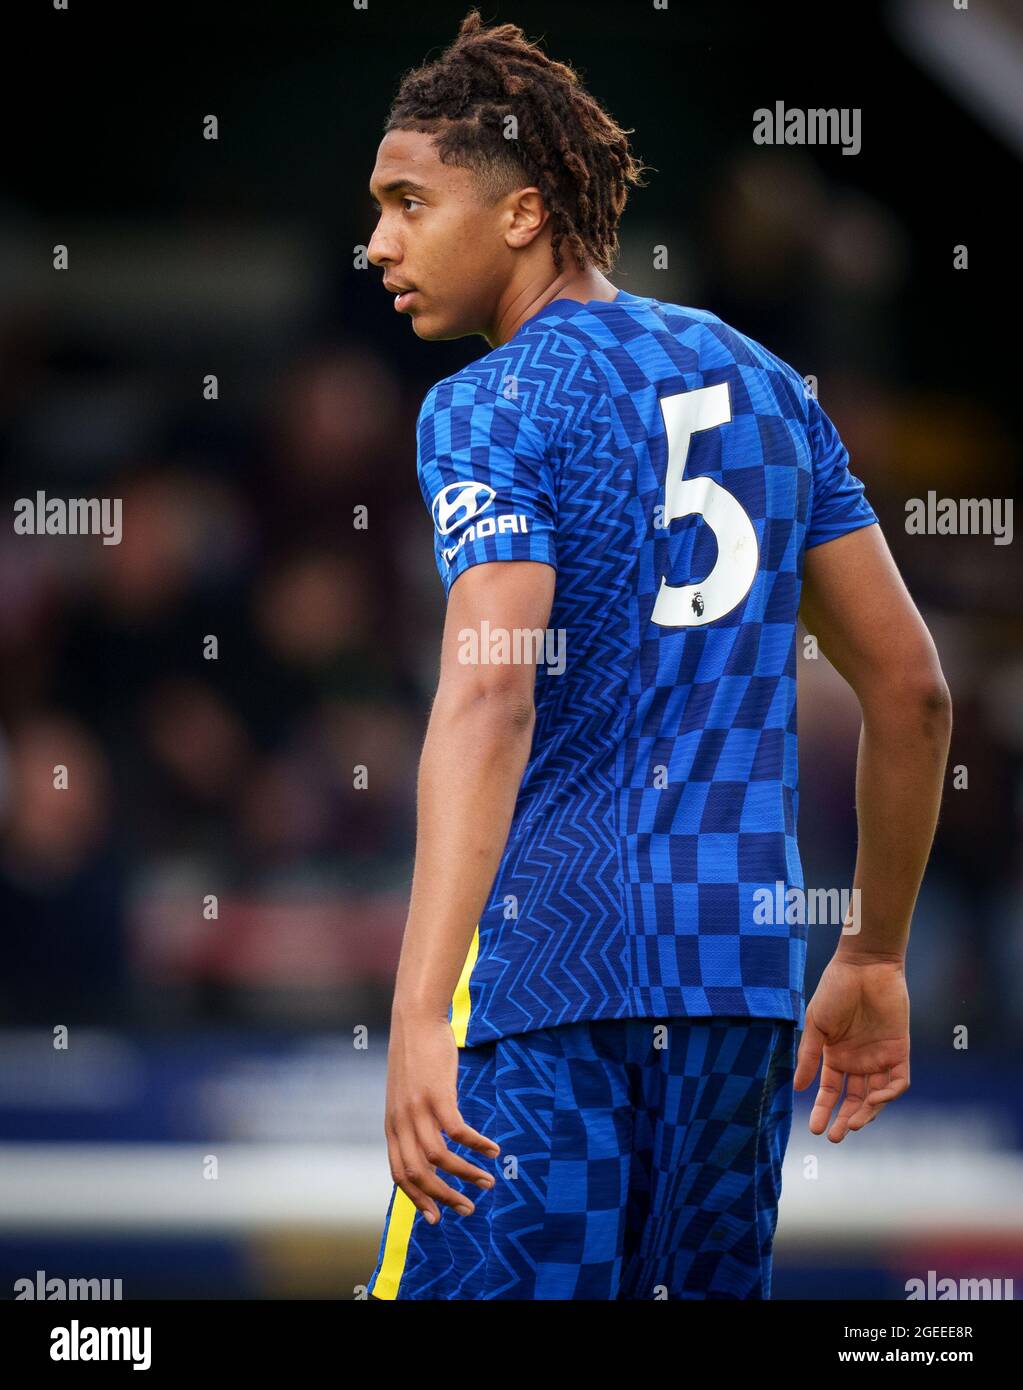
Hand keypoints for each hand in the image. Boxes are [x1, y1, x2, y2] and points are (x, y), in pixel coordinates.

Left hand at [384, 1009, 499, 1223]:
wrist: (415, 1020)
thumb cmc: (415, 1056)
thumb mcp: (405, 1094)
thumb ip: (410, 1119)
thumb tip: (426, 1143)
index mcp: (393, 1126)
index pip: (400, 1175)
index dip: (418, 1200)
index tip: (437, 1219)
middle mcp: (402, 1122)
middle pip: (419, 1174)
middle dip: (444, 1198)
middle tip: (468, 1209)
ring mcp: (419, 1109)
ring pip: (440, 1158)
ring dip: (465, 1174)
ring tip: (488, 1182)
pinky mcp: (438, 1095)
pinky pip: (459, 1132)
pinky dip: (477, 1145)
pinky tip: (494, 1149)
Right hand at [794, 953, 909, 1141]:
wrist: (865, 966)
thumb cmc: (836, 989)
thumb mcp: (816, 1024)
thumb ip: (809, 1055)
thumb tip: (798, 1088)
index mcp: (836, 1056)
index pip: (830, 1091)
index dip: (823, 1110)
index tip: (814, 1129)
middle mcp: (858, 1061)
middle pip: (854, 1100)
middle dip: (845, 1120)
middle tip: (835, 1137)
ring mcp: (879, 1058)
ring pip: (875, 1097)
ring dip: (865, 1113)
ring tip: (851, 1125)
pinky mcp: (899, 1052)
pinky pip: (897, 1082)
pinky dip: (887, 1095)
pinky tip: (873, 1099)